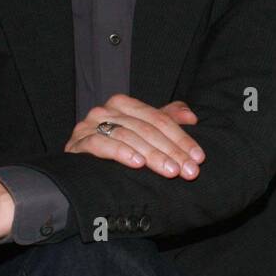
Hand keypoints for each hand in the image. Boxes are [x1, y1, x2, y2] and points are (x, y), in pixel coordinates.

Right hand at [66, 95, 203, 178]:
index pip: (159, 119)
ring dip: (153, 155)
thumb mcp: (144, 132)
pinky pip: (100, 144)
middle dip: (171, 151)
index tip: (199, 158)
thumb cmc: (116, 149)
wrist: (76, 170)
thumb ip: (167, 120)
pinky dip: (121, 152)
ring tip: (170, 171)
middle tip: (189, 170)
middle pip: (146, 129)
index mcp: (124, 104)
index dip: (182, 138)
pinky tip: (137, 163)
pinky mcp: (77, 143)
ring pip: (128, 136)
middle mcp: (105, 110)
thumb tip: (192, 117)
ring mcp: (89, 126)